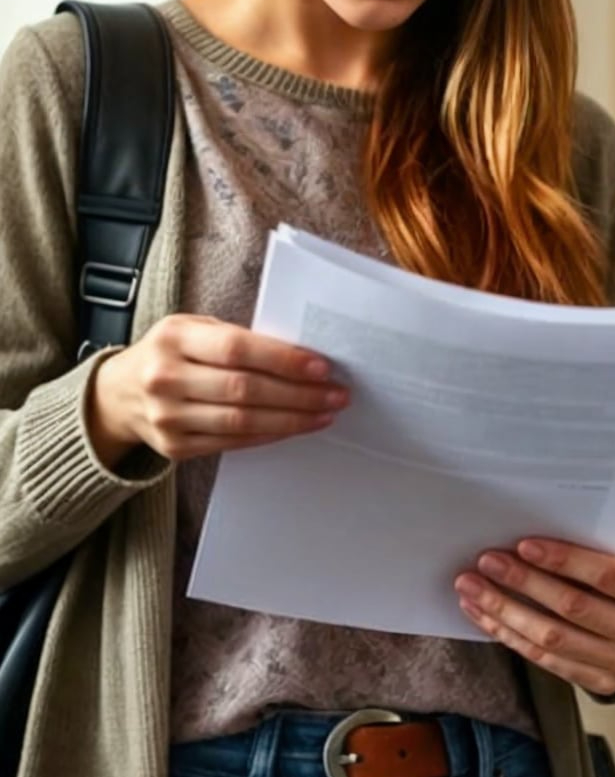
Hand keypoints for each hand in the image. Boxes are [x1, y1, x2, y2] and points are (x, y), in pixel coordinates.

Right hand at [88, 314, 344, 467]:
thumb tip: (299, 354)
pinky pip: (232, 442)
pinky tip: (295, 427)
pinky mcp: (174, 447)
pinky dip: (269, 435)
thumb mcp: (191, 329)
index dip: (283, 359)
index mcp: (174, 339)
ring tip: (325, 412)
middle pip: (244, 390)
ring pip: (241, 421)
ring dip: (292, 419)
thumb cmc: (170, 353)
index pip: (236, 349)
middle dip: (298, 394)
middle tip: (336, 394)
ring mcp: (167, 417)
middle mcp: (165, 378)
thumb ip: (235, 338)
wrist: (116, 394)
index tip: (321, 366)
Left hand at [454, 540, 614, 695]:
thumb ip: (594, 551)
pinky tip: (485, 616)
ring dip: (505, 611)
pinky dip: (509, 636)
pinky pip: (544, 661)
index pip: (604, 575)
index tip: (523, 544)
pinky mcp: (599, 684)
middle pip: (572, 607)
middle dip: (524, 582)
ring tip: (472, 589)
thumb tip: (532, 541)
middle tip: (487, 562)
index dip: (562, 560)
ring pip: (551, 639)